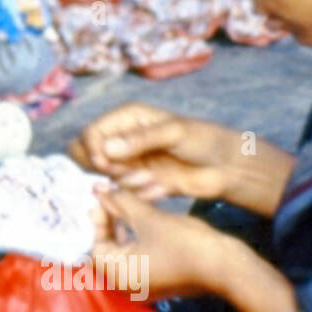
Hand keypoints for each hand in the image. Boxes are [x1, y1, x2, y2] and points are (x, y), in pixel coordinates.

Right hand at [68, 102, 237, 200]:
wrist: (227, 169)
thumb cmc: (203, 140)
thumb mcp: (173, 132)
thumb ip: (139, 140)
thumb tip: (105, 150)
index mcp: (126, 118)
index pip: (90, 132)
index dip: (92, 148)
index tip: (103, 163)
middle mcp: (122, 140)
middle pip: (85, 153)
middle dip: (101, 166)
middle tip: (122, 172)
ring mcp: (129, 163)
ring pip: (104, 177)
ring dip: (127, 181)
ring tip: (153, 178)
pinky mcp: (139, 184)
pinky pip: (124, 193)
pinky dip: (140, 193)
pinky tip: (162, 187)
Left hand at [92, 187, 230, 300]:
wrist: (226, 267)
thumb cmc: (185, 243)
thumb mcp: (148, 217)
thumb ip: (120, 202)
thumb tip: (99, 189)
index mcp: (117, 275)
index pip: (94, 243)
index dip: (98, 217)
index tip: (103, 195)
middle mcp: (124, 286)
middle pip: (107, 248)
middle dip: (110, 221)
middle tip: (114, 196)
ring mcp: (141, 286)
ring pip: (122, 252)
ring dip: (123, 228)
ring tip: (128, 204)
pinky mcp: (156, 282)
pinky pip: (137, 259)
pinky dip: (136, 240)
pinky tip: (142, 220)